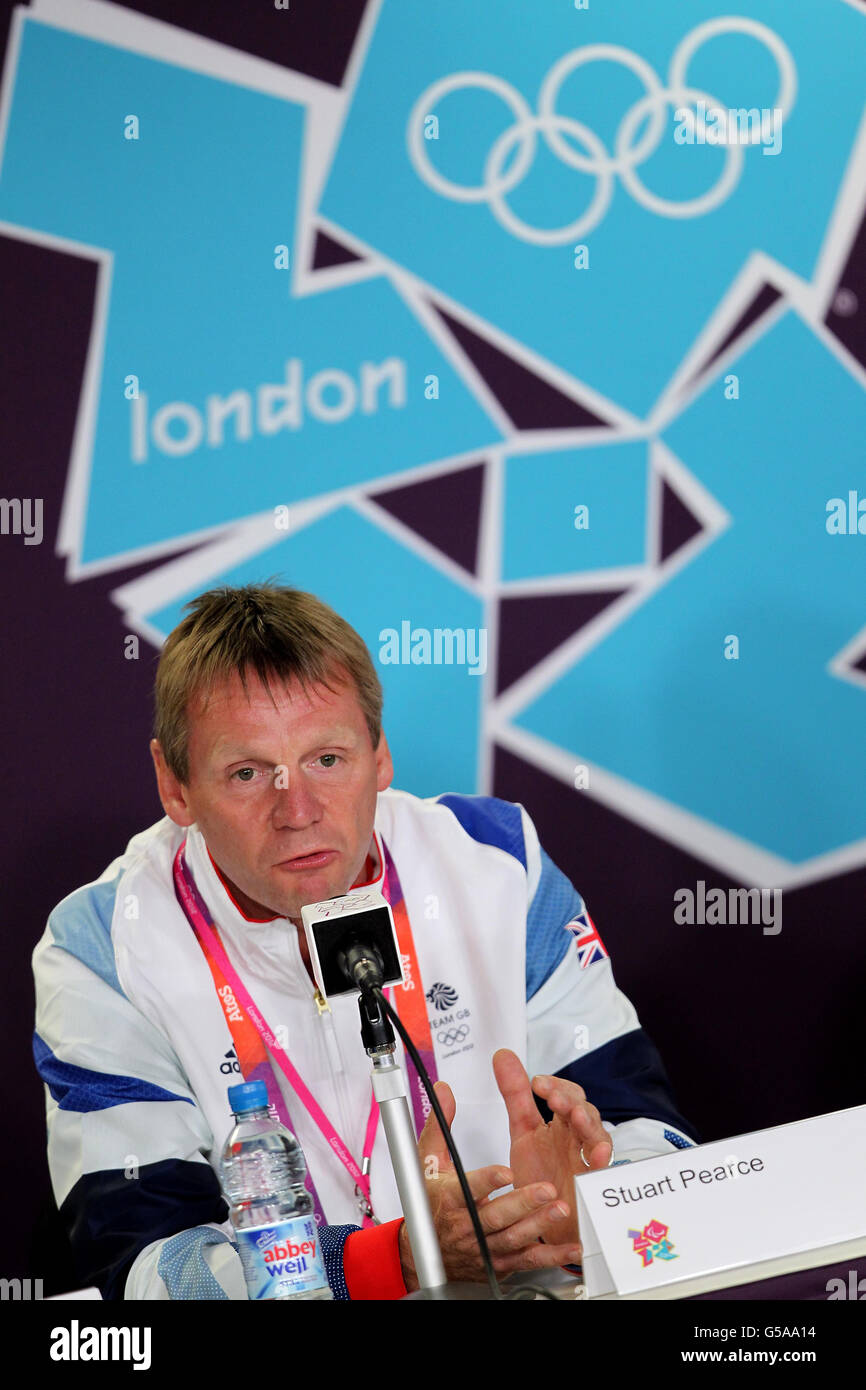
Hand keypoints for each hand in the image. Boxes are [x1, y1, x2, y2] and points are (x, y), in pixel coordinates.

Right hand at [398, 1079, 582, 1289]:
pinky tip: (568, 1246)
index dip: (486, 1181)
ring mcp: (484, 1248)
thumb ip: (439, 1125)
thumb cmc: (428, 1203)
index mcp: (450, 1199)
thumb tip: (444, 1092)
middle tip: (548, 1188)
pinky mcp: (498, 1264)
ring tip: (561, 1208)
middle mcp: (467, 1227)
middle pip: (495, 1216)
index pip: (467, 1190)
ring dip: (539, 1225)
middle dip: (523, 1203)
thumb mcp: (428, 1163)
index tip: (506, 1171)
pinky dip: (550, 1255)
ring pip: (513, 1238)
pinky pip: (526, 1261)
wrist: (418, 1253)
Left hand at [493, 1048, 612, 1254]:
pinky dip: (602, 1164)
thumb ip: (516, 1095)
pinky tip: (596, 1156)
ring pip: (598, 1138)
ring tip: (576, 1116)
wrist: (545, 1223)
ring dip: (589, 1125)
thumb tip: (502, 1055)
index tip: (537, 1084)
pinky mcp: (592, 1189)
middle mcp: (578, 1141)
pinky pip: (603, 1175)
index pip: (566, 1095)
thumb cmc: (542, 1176)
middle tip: (555, 1099)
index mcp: (562, 1125)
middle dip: (572, 1102)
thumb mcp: (523, 1132)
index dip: (555, 1087)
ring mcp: (587, 1163)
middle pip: (585, 1111)